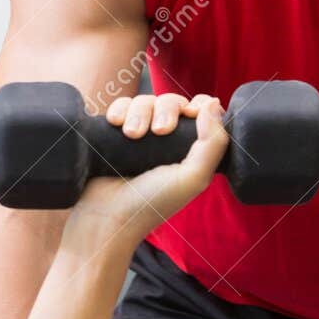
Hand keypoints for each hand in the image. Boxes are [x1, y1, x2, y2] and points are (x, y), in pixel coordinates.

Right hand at [66, 92, 228, 245]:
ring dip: (139, 111)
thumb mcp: (192, 178)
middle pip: (172, 102)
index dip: (199, 105)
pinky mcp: (114, 133)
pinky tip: (115, 123)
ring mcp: (139, 136)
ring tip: (131, 134)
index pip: (201, 113)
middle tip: (158, 131)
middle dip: (166, 109)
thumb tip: (214, 103)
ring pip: (145, 101)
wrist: (104, 217)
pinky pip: (120, 105)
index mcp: (189, 151)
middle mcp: (166, 142)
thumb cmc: (151, 203)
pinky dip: (119, 109)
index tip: (191, 112)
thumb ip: (212, 143)